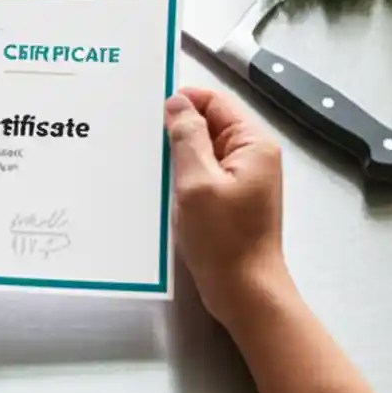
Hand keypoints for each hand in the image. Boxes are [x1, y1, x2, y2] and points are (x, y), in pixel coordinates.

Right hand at [165, 87, 291, 327]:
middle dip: (176, 128)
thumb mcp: (197, 182)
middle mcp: (252, 156)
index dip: (182, 101)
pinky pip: (203, 173)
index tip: (146, 111)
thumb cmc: (223, 239)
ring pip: (203, 150)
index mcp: (253, 144)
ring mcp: (243, 178)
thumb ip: (187, 137)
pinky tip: (160, 184)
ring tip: (146, 160)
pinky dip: (182, 174)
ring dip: (176, 153)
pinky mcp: (231, 198)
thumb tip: (176, 102)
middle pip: (209, 124)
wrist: (244, 291)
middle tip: (139, 136)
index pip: (215, 102)